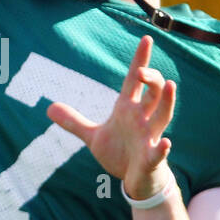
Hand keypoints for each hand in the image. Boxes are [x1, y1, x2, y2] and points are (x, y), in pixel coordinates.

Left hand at [47, 35, 176, 201]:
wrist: (136, 181)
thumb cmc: (120, 154)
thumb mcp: (93, 137)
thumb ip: (74, 121)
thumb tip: (48, 107)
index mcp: (128, 110)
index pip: (135, 81)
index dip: (141, 60)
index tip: (146, 38)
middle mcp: (142, 119)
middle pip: (153, 94)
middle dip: (152, 80)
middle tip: (143, 71)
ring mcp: (149, 138)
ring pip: (162, 116)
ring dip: (166, 102)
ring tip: (171, 85)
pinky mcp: (151, 159)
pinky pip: (158, 152)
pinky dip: (162, 148)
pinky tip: (165, 143)